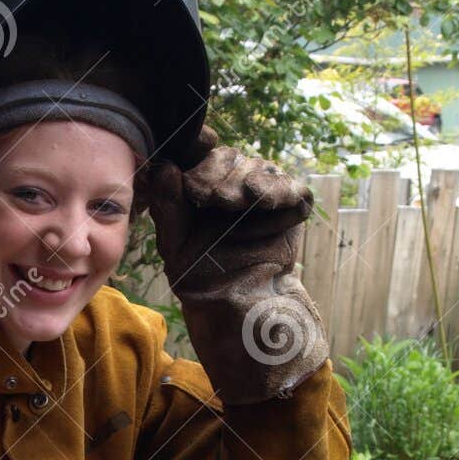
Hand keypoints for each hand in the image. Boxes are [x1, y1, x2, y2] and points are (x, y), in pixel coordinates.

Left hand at [139, 126, 328, 403]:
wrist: (237, 305)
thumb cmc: (199, 274)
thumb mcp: (175, 242)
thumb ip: (167, 206)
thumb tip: (165, 166)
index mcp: (203, 184)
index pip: (203, 154)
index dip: (201, 154)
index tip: (197, 167)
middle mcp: (234, 182)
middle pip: (231, 158)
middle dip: (223, 175)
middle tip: (216, 198)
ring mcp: (264, 193)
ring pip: (261, 169)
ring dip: (250, 181)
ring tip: (241, 200)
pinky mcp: (291, 207)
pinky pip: (293, 188)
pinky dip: (283, 190)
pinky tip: (267, 200)